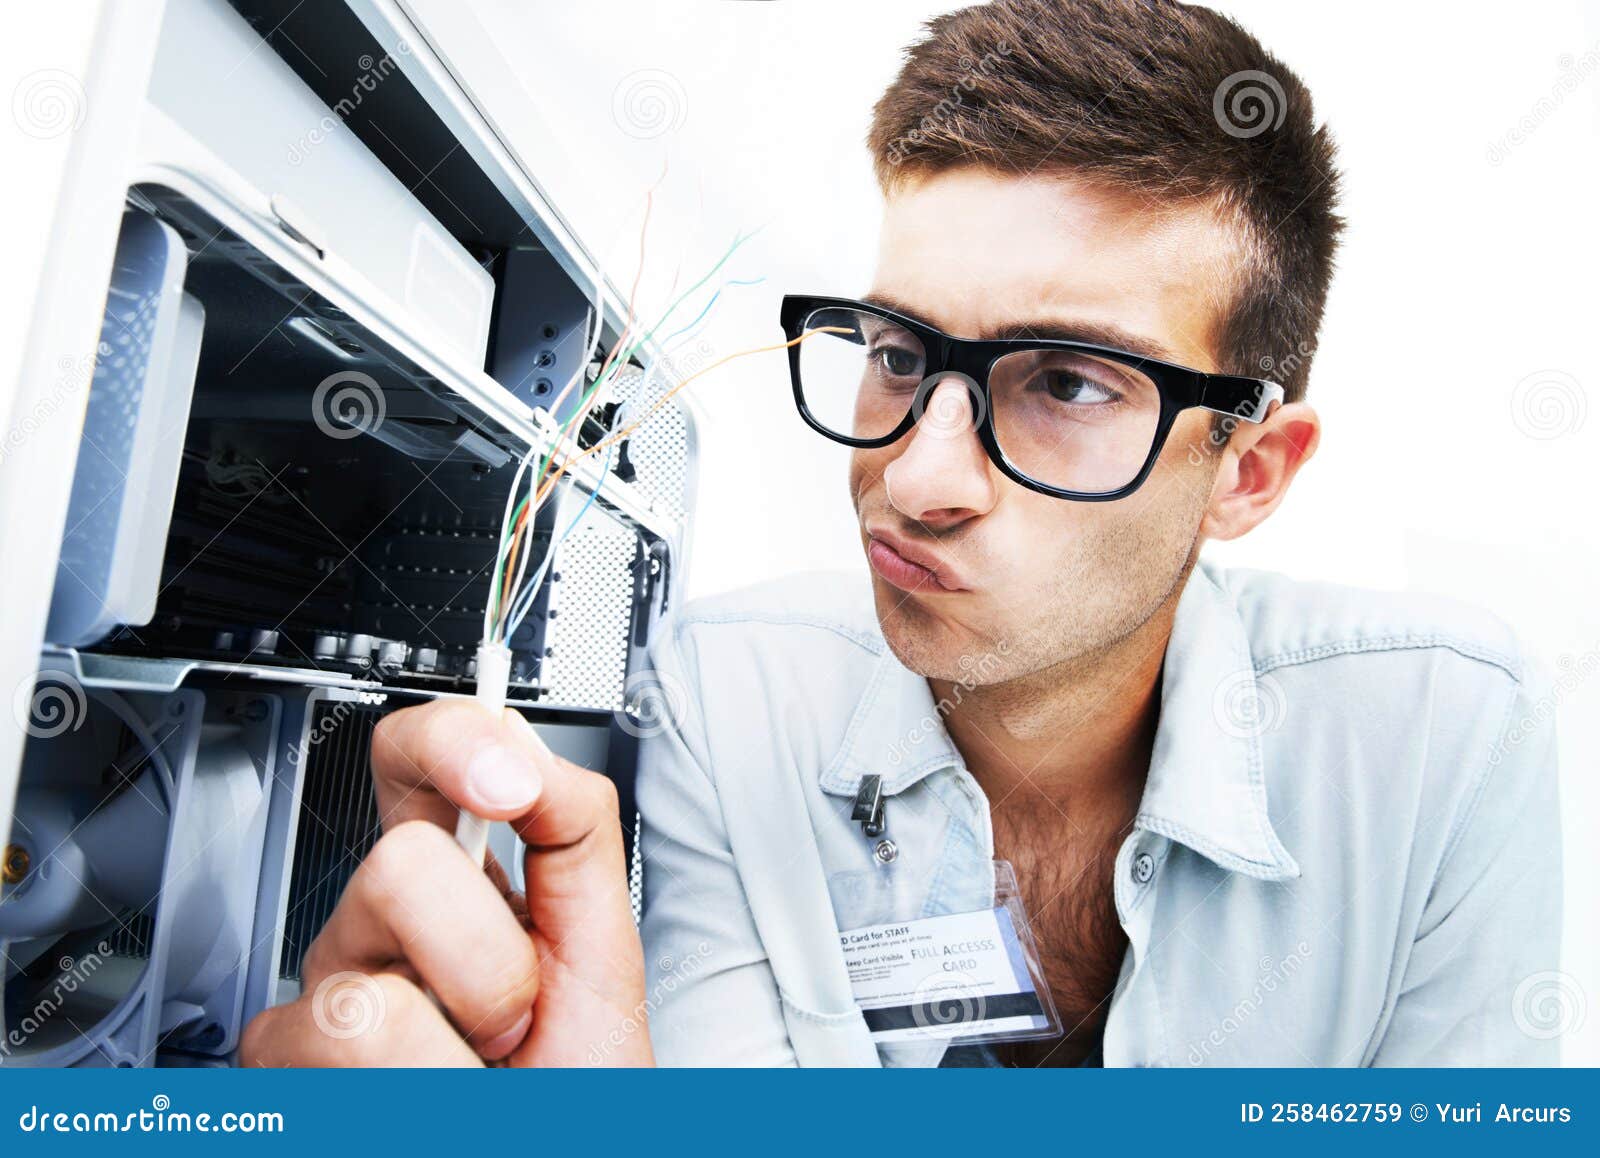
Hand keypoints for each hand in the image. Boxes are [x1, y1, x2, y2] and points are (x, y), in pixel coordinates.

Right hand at [240, 699, 650, 1065]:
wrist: (556, 1141)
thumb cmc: (579, 1078)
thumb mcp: (601, 949)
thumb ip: (577, 833)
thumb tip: (527, 753)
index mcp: (455, 881)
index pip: (414, 760)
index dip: (450, 742)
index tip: (506, 785)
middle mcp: (375, 927)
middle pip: (396, 865)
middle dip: (488, 959)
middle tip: (513, 1021)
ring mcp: (325, 996)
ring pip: (366, 991)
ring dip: (457, 1048)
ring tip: (476, 1073)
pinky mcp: (285, 1066)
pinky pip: (342, 1053)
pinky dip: (420, 1088)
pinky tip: (425, 1100)